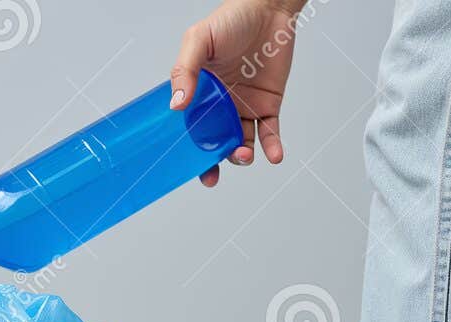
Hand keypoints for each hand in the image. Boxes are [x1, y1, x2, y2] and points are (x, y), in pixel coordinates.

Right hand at [170, 0, 306, 186]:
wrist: (268, 9)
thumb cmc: (230, 20)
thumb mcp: (199, 40)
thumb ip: (185, 70)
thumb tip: (176, 105)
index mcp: (198, 93)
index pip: (190, 128)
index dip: (188, 151)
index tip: (188, 168)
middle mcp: (220, 104)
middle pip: (213, 143)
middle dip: (212, 164)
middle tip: (212, 176)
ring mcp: (244, 107)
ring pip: (241, 142)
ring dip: (242, 155)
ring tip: (243, 154)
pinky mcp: (268, 105)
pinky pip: (270, 133)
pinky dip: (272, 147)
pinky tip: (274, 155)